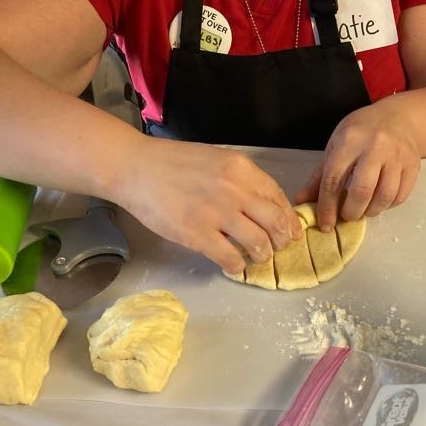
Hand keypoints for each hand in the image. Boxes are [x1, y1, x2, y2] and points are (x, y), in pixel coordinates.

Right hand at [115, 138, 302, 273]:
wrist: (136, 168)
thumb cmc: (173, 163)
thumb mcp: (216, 159)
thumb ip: (241, 179)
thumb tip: (264, 205)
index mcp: (242, 169)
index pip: (278, 197)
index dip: (288, 218)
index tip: (289, 230)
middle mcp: (235, 190)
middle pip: (277, 223)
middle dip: (282, 240)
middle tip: (276, 247)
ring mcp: (217, 213)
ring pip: (259, 244)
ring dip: (263, 255)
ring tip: (256, 257)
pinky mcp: (197, 235)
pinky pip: (231, 258)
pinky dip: (237, 266)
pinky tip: (233, 264)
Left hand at [295, 101, 420, 229]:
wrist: (398, 117)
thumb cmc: (361, 132)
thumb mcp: (336, 146)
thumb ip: (320, 176)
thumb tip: (301, 202)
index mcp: (350, 140)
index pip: (334, 179)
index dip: (327, 206)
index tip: (325, 224)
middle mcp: (375, 146)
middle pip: (362, 191)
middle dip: (351, 212)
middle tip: (347, 215)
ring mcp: (397, 156)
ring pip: (384, 196)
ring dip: (370, 211)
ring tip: (363, 209)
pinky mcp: (413, 165)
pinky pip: (400, 196)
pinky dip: (387, 206)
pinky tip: (378, 201)